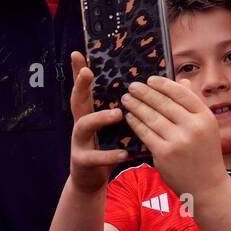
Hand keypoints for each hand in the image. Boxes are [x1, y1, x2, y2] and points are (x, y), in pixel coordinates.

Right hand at [67, 51, 129, 191]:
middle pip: (77, 100)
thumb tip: (153, 88)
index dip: (79, 71)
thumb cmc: (109, 146)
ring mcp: (79, 141)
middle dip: (81, 85)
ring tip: (118, 114)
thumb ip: (129, 108)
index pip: (85, 88)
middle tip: (89, 72)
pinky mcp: (82, 160)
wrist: (92, 177)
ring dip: (100, 118)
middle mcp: (82, 122)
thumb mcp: (117, 126)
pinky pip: (95, 156)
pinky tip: (124, 153)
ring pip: (84, 126)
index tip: (78, 53)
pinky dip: (110, 154)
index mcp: (91, 111)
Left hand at [121, 75, 225, 199]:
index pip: (182, 93)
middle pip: (164, 103)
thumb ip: (193, 104)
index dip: (164, 84)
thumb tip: (181, 80)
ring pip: (152, 117)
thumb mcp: (206, 127)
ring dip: (136, 106)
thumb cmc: (205, 153)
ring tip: (126, 99)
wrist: (207, 186)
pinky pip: (145, 133)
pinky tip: (129, 117)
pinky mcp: (164, 154)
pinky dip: (135, 123)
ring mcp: (178, 141)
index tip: (150, 79)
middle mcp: (193, 127)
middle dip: (145, 93)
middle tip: (132, 86)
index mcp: (205, 117)